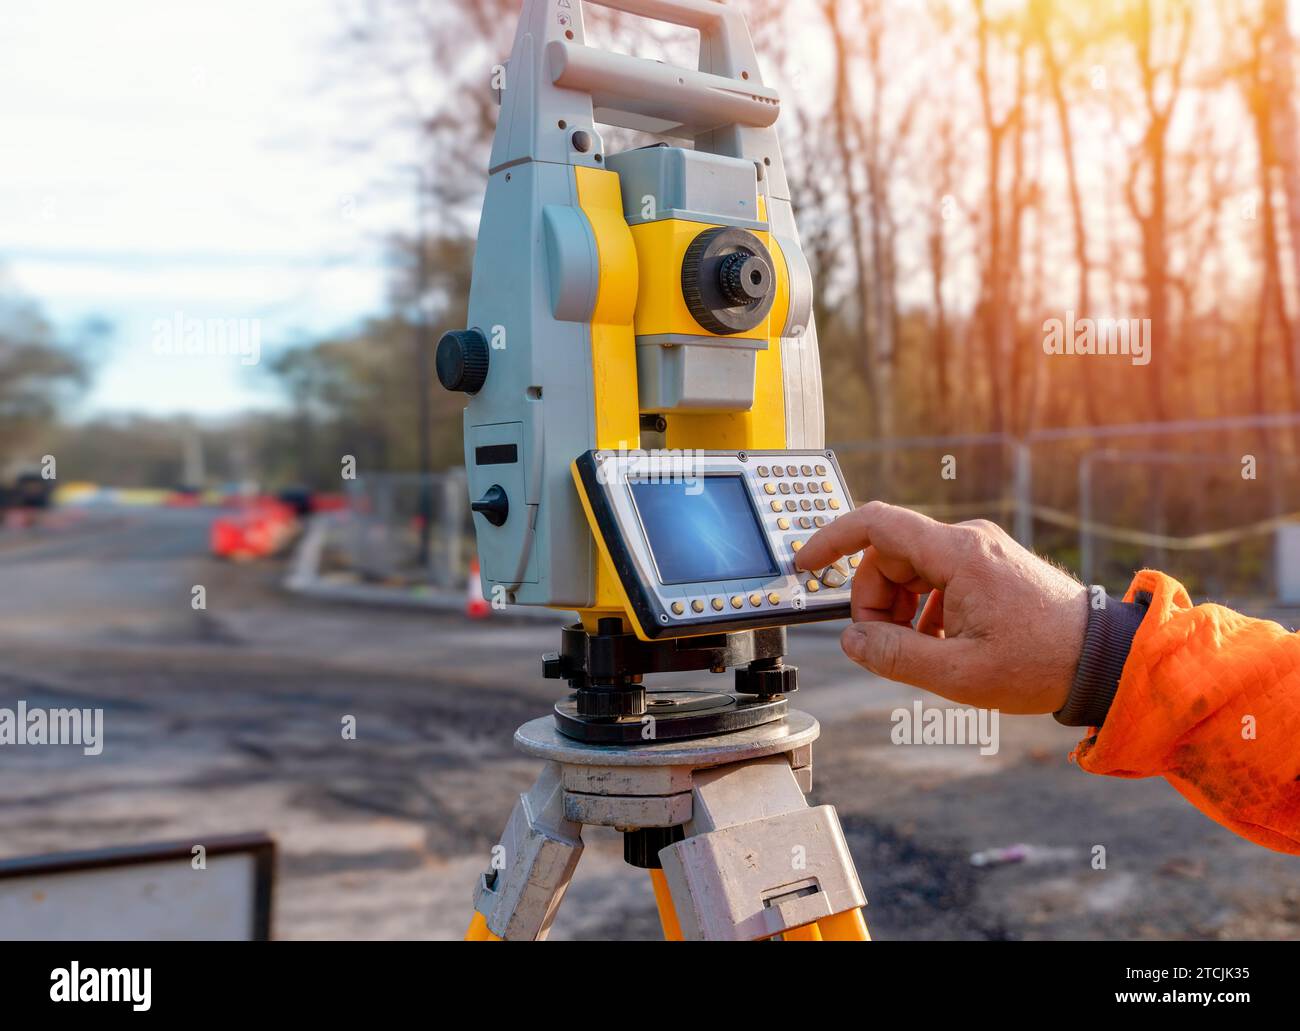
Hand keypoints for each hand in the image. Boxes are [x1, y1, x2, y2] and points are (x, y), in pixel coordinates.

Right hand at [794, 501, 1088, 713]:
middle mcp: (968, 540)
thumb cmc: (1040, 663)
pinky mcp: (989, 565)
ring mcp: (980, 550)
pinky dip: (924, 609)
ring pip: (911, 569)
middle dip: (873, 600)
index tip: (805, 564)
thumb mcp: (957, 672)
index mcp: (958, 554)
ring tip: (920, 651)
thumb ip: (894, 654)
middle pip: (889, 556)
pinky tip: (940, 644)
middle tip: (881, 645)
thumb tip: (853, 640)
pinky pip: (936, 577)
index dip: (831, 540)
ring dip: (900, 609)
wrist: (1103, 658)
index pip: (876, 524)